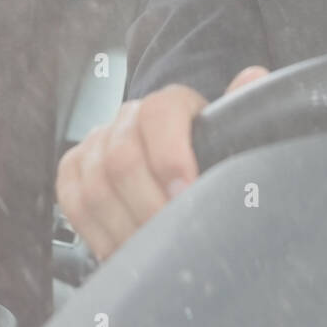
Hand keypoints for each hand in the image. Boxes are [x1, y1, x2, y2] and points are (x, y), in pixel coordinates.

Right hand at [56, 65, 269, 259]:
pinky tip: (122, 251)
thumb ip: (241, 109)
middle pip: (121, 158)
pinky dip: (97, 232)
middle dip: (147, 204)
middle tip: (170, 237)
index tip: (186, 193)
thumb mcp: (228, 135)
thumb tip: (253, 75)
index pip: (159, 115)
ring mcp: (96, 143)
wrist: (173, 164)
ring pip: (95, 185)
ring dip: (123, 226)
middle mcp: (127, 119)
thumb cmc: (206, 154)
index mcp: (168, 105)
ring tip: (149, 251)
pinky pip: (73, 201)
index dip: (169, 155)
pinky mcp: (74, 170)